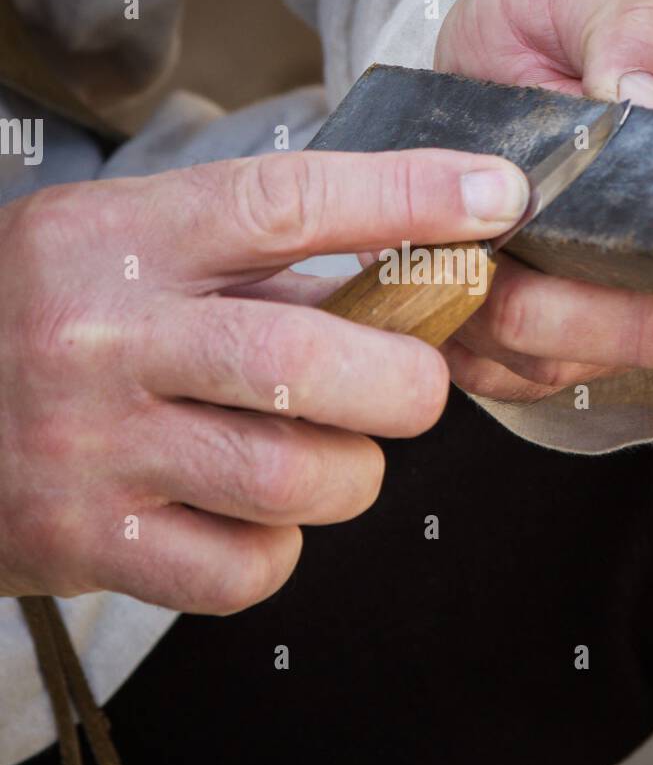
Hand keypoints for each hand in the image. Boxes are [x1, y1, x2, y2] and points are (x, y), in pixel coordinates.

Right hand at [0, 147, 526, 609]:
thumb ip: (250, 264)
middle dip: (404, 381)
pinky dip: (279, 548)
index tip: (495, 199)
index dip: (404, 196)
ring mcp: (94, 449)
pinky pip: (247, 568)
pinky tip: (248, 513)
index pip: (284, 201)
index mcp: (124, 240)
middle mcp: (107, 339)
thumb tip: (406, 278)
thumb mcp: (122, 246)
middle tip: (415, 385)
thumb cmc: (40, 315)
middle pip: (308, 360)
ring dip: (347, 473)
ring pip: (296, 477)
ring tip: (320, 453)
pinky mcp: (88, 545)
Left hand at [434, 0, 652, 402]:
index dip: (647, 255)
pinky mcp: (548, 335)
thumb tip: (641, 101)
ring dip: (499, 334)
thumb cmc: (549, 26)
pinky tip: (424, 299)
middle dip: (562, 317)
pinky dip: (464, 352)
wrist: (483, 64)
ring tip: (436, 269)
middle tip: (486, 270)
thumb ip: (629, 29)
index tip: (552, 218)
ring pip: (577, 365)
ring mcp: (613, 301)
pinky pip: (514, 377)